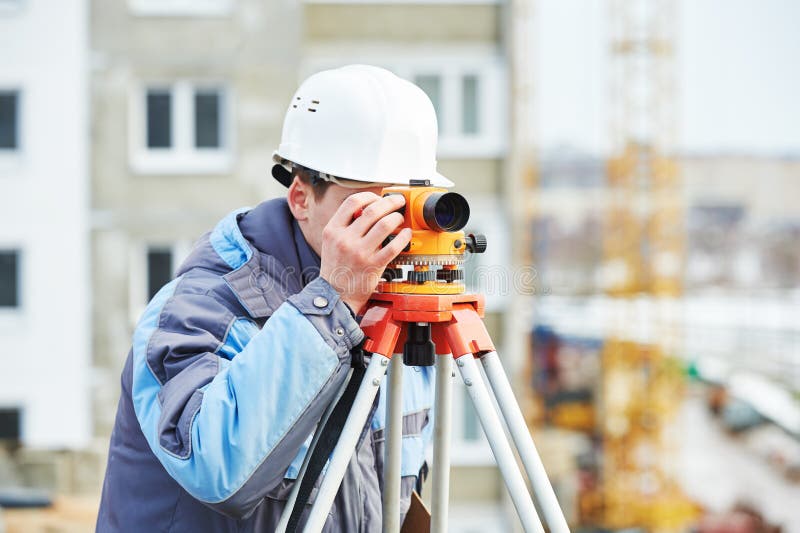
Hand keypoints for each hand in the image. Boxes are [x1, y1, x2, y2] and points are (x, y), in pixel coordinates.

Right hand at [319, 192, 411, 313]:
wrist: (336, 294)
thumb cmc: (336, 267)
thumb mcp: (331, 241)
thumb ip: (345, 224)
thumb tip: (368, 208)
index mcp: (333, 230)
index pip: (352, 202)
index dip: (369, 196)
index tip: (379, 197)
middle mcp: (345, 239)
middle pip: (372, 211)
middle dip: (390, 202)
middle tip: (398, 202)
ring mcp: (359, 253)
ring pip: (384, 225)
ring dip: (397, 218)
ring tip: (400, 219)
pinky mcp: (373, 265)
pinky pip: (393, 246)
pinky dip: (403, 237)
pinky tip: (406, 234)